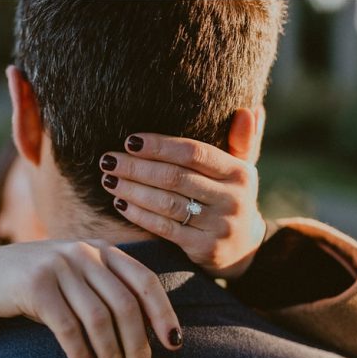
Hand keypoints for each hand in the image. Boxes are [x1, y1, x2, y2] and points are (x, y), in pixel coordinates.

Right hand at [0, 240, 182, 357]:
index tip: (174, 345)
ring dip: (113, 353)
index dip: (163, 313)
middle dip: (139, 343)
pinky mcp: (35, 285)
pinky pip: (67, 326)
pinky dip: (81, 352)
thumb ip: (106, 291)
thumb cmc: (40, 284)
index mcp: (101, 250)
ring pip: (99, 317)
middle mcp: (84, 252)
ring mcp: (59, 266)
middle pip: (125, 303)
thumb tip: (148, 336)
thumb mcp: (76, 277)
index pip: (144, 280)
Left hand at [98, 109, 266, 278]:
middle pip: (175, 177)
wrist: (244, 247)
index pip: (194, 153)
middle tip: (108, 159)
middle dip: (137, 167)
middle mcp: (233, 199)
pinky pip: (165, 228)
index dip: (160, 145)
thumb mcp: (242, 167)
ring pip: (167, 203)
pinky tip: (120, 203)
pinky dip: (139, 215)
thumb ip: (243, 138)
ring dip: (133, 190)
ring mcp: (220, 226)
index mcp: (241, 172)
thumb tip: (248, 109)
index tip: (130, 140)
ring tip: (109, 179)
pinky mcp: (205, 249)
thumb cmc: (230, 195)